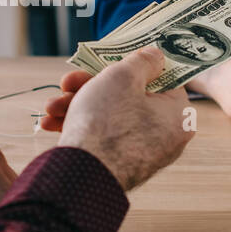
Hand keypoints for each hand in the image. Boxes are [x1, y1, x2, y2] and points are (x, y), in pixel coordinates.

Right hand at [40, 45, 193, 191]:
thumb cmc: (106, 121)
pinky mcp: (121, 166)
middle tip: (68, 82)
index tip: (108, 62)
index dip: (131, 66)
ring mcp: (144, 154)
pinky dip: (82, 127)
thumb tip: (155, 55)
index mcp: (179, 115)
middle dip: (91, 87)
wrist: (81, 176)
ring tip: (51, 106)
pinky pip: (105, 138)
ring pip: (111, 117)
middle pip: (129, 97)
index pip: (160, 79)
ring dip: (78, 105)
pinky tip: (51, 123)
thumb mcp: (123, 76)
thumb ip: (142, 60)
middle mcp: (167, 137)